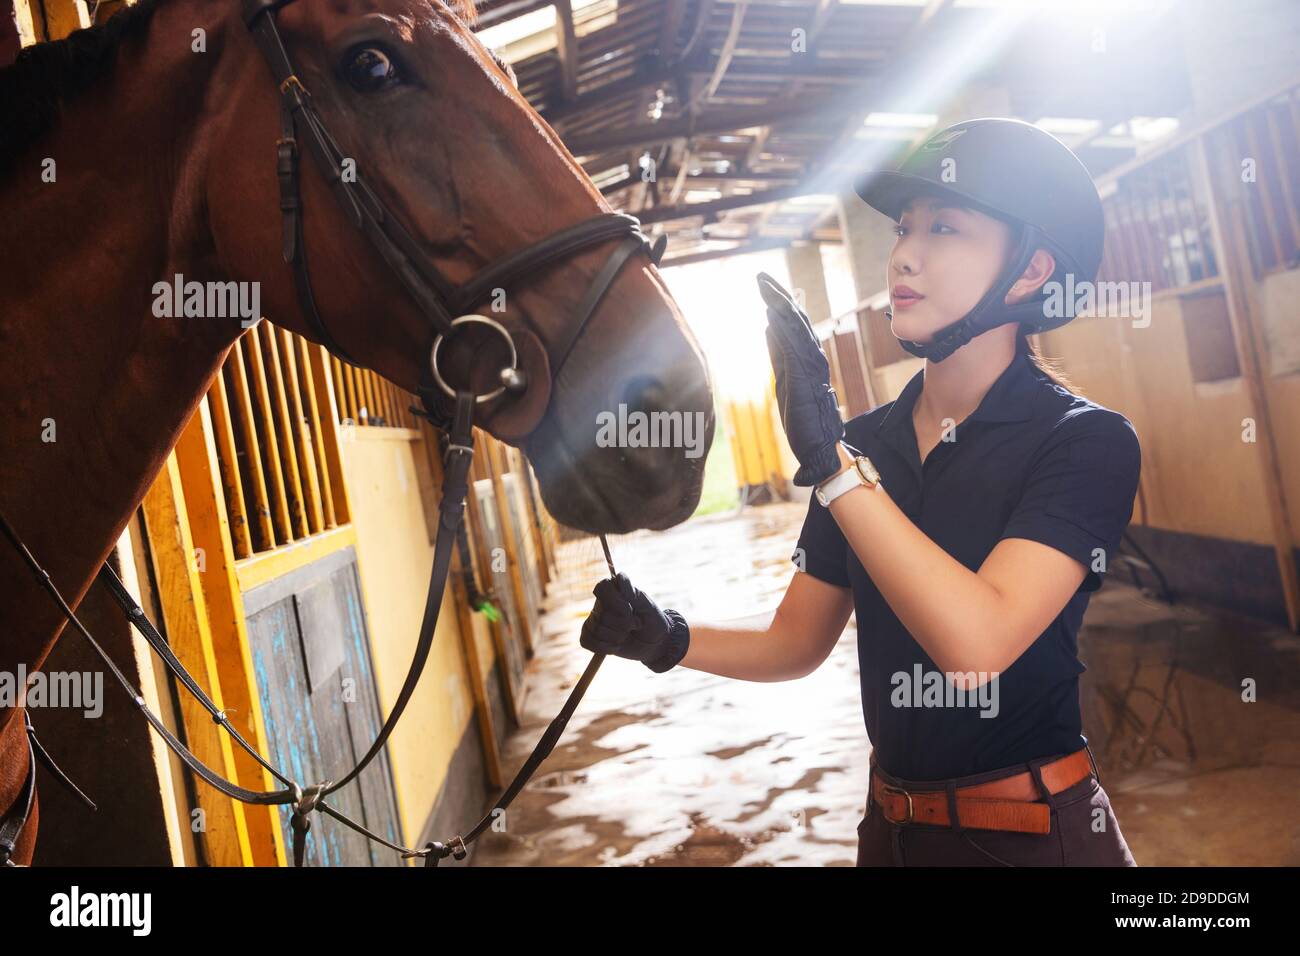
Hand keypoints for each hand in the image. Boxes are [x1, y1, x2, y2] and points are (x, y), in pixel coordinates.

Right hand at [580, 573, 689, 672]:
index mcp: (614, 591)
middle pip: (601, 613)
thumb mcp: (646, 603)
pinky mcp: (592, 638)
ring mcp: (595, 621)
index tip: (630, 609)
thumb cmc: (651, 619)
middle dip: (623, 623)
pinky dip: (604, 647)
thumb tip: (618, 578)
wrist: (655, 642)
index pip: (602, 587)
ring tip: (628, 635)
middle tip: (636, 625)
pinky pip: (586, 642)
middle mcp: (602, 604)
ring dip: (617, 637)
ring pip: (596, 629)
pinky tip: (616, 646)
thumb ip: (631, 591)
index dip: (615, 600)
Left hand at [758, 272, 845, 485]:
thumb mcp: (784, 378)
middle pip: (795, 319)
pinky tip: (773, 314)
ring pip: (796, 329)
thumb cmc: (803, 418)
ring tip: (765, 287)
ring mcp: (811, 366)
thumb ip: (778, 353)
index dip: (777, 302)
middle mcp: (811, 357)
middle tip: (761, 277)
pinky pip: (794, 348)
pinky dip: (785, 329)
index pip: (791, 323)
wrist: (818, 446)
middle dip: (777, 296)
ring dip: (780, 306)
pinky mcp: (805, 378)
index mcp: (804, 358)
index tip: (763, 284)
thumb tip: (769, 326)